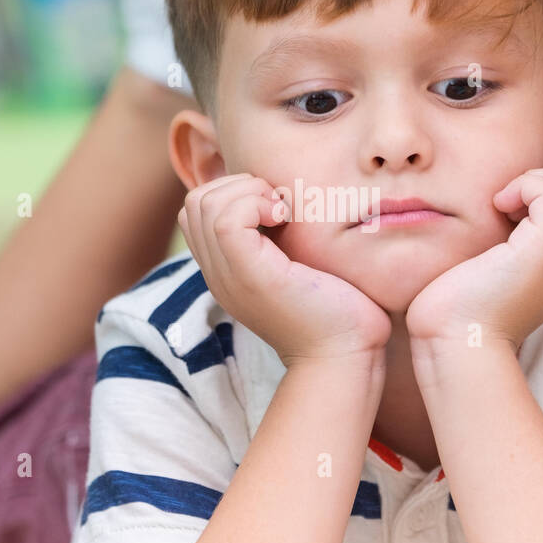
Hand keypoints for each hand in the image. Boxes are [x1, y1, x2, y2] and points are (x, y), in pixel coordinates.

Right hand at [177, 173, 391, 365]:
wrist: (347, 356)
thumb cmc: (339, 310)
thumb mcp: (300, 266)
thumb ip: (280, 240)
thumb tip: (284, 198)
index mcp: (226, 272)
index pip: (197, 211)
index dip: (233, 192)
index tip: (275, 207)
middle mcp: (219, 275)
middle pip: (195, 202)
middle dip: (237, 186)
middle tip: (279, 207)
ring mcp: (230, 277)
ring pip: (204, 204)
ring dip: (247, 192)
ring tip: (282, 212)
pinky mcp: (251, 276)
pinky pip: (226, 220)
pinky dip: (255, 203)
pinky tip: (284, 218)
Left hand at [406, 166, 542, 349]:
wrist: (455, 344)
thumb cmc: (459, 311)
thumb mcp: (497, 270)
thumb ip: (514, 243)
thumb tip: (505, 205)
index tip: (517, 210)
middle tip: (511, 204)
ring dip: (538, 181)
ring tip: (505, 206)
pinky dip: (525, 185)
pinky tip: (498, 208)